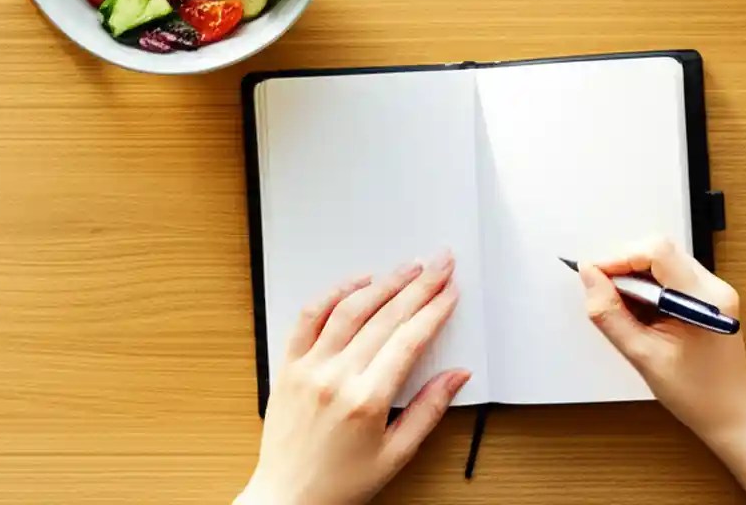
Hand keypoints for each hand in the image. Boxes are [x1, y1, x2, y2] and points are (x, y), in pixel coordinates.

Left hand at [238, 254, 469, 504]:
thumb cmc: (340, 484)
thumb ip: (429, 410)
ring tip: (408, 268)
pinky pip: (308, 317)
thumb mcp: (396, 454)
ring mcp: (308, 368)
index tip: (450, 292)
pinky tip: (357, 282)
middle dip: (419, 286)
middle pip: (386, 317)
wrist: (287, 499)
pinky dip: (333, 293)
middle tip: (440, 264)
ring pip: (349, 309)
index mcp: (366, 401)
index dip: (434, 311)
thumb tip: (458, 376)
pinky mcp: (288, 366)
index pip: (409, 340)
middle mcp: (335, 378)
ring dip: (383, 282)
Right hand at [579, 238, 745, 438]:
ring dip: (634, 275)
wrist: (730, 411)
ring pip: (663, 260)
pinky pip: (670, 275)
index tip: (593, 274)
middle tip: (601, 290)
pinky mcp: (707, 295)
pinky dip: (647, 285)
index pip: (657, 252)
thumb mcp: (643, 356)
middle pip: (659, 251)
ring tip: (620, 305)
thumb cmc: (696, 393)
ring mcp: (713, 289)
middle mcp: (713, 287)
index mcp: (703, 300)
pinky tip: (638, 310)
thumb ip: (611, 314)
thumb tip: (589, 278)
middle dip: (624, 265)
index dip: (619, 257)